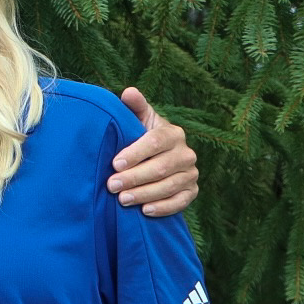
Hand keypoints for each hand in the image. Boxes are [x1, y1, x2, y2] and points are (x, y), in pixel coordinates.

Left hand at [108, 88, 198, 215]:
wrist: (155, 158)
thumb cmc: (140, 136)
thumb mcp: (138, 119)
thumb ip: (134, 107)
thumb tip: (129, 92)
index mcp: (173, 133)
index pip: (155, 142)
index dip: (135, 153)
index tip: (115, 163)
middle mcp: (186, 153)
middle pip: (161, 167)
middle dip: (134, 178)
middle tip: (112, 186)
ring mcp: (191, 173)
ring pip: (169, 186)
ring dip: (145, 194)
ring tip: (122, 200)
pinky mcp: (191, 191)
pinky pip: (181, 202)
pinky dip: (163, 207)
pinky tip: (145, 211)